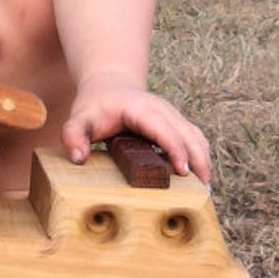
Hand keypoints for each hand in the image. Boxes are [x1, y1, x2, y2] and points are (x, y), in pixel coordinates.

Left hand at [61, 73, 211, 183]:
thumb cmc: (95, 105)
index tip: (182, 171)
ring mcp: (173, 116)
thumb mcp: (79, 118)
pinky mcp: (177, 124)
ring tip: (204, 191)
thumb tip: (78, 158)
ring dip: (204, 161)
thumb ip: (73, 135)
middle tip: (202, 192)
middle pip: (188, 134)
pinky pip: (195, 139)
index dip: (174, 148)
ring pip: (196, 137)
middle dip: (198, 160)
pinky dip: (201, 157)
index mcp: (141, 109)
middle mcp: (163, 110)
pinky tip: (200, 179)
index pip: (164, 128)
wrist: (109, 85)